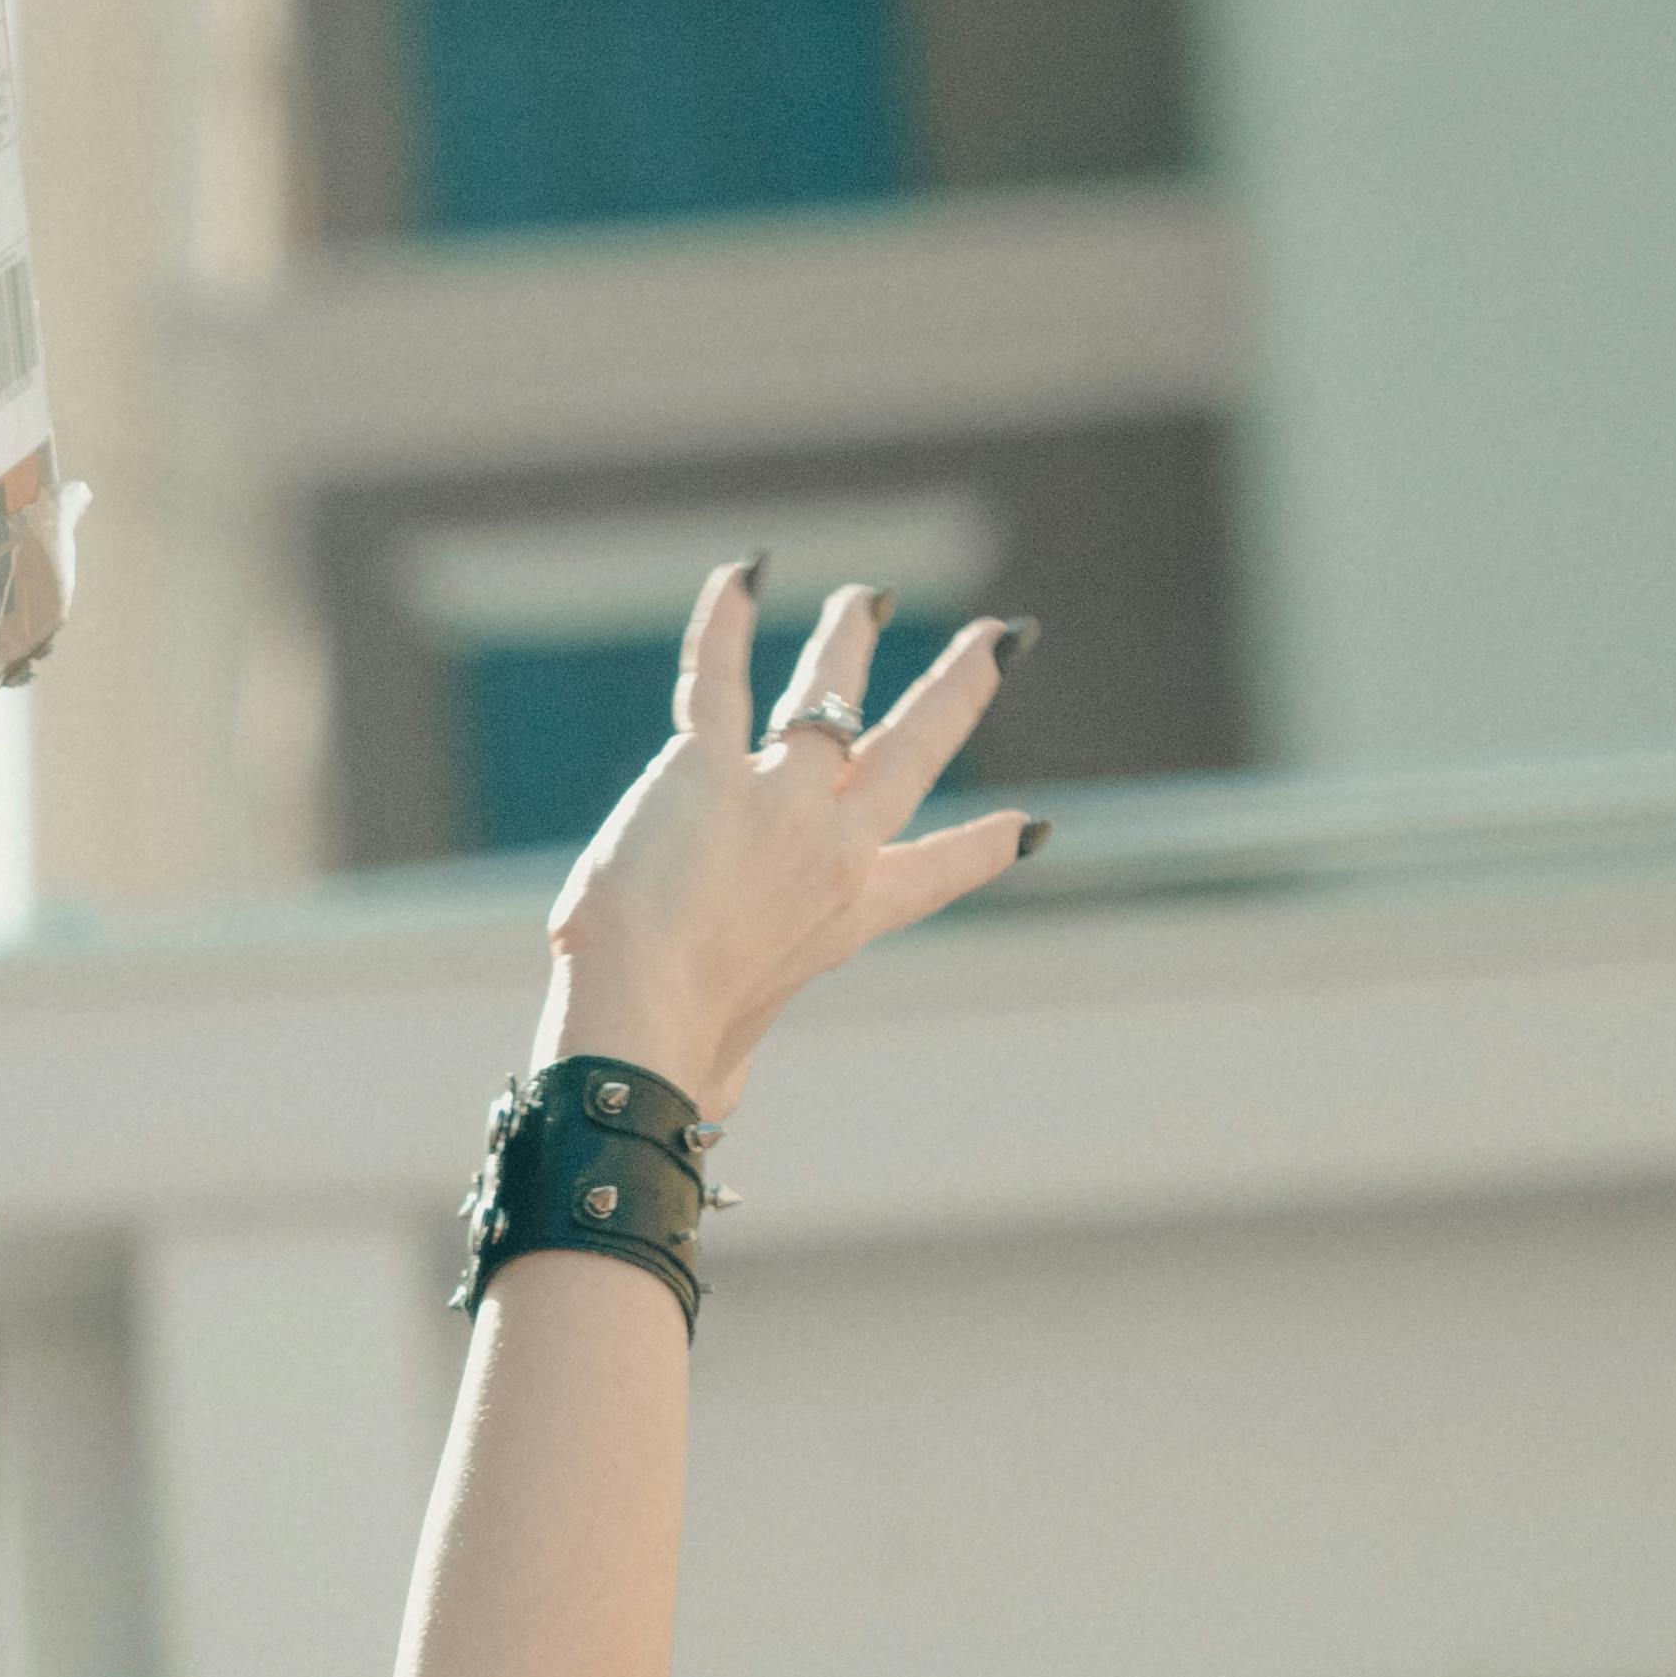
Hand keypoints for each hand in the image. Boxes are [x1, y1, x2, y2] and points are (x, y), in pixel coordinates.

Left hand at [539, 566, 1038, 1121]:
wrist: (647, 1025)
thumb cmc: (674, 1058)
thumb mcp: (725, 1056)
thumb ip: (731, 1056)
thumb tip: (712, 1103)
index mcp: (847, 918)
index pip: (934, 876)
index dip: (982, 850)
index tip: (1029, 827)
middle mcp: (831, 847)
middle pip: (913, 752)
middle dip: (960, 690)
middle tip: (997, 643)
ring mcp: (778, 799)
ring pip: (828, 695)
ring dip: (848, 638)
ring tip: (864, 600)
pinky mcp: (704, 770)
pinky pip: (716, 677)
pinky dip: (724, 622)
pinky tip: (742, 574)